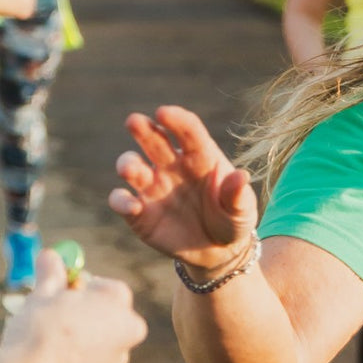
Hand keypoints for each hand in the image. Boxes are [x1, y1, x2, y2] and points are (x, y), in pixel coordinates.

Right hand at [0, 250, 147, 362]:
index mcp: (118, 302)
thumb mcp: (41, 296)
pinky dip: (76, 362)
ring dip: (80, 338)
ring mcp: (118, 358)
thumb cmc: (37, 336)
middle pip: (106, 314)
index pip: (106, 286)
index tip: (61, 294)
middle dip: (84, 313)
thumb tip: (51, 255)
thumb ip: (52, 275)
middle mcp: (128, 329)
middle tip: (53, 317)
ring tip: (49, 342)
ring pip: (99, 340)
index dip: (82, 289)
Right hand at [108, 105, 257, 268]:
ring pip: (132, 166)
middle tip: (134, 121)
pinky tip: (131, 205)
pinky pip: (122, 201)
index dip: (176, 120)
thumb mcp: (242, 209)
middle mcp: (172, 166)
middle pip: (154, 140)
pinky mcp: (139, 212)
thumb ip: (238, 194)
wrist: (217, 250)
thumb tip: (241, 176)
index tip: (163, 113)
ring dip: (127, 164)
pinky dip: (121, 201)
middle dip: (143, 129)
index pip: (188, 131)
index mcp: (201, 157)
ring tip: (130, 169)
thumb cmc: (232, 219)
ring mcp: (153, 187)